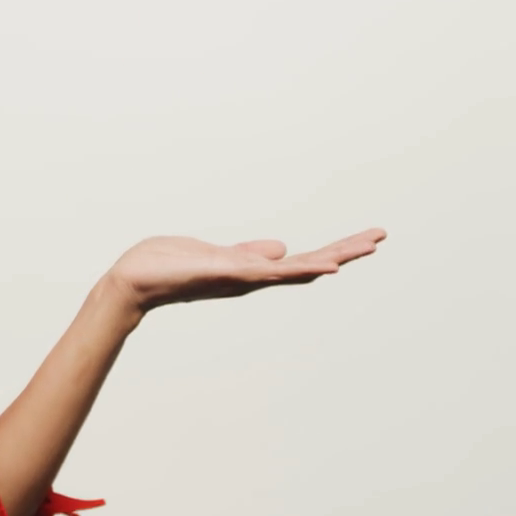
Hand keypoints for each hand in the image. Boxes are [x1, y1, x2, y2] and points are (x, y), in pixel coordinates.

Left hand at [104, 227, 384, 314]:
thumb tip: (281, 249)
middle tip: (382, 236)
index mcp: (251, 269)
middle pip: (310, 265)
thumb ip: (249, 254)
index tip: (366, 240)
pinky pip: (267, 272)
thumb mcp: (216, 254)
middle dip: (345, 251)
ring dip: (333, 256)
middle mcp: (252, 276)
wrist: (133, 280)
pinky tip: (324, 267)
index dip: (334, 252)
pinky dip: (297, 269)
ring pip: (297, 268)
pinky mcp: (226, 272)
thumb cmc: (167, 266)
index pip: (302, 261)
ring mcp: (242, 276)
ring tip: (366, 246)